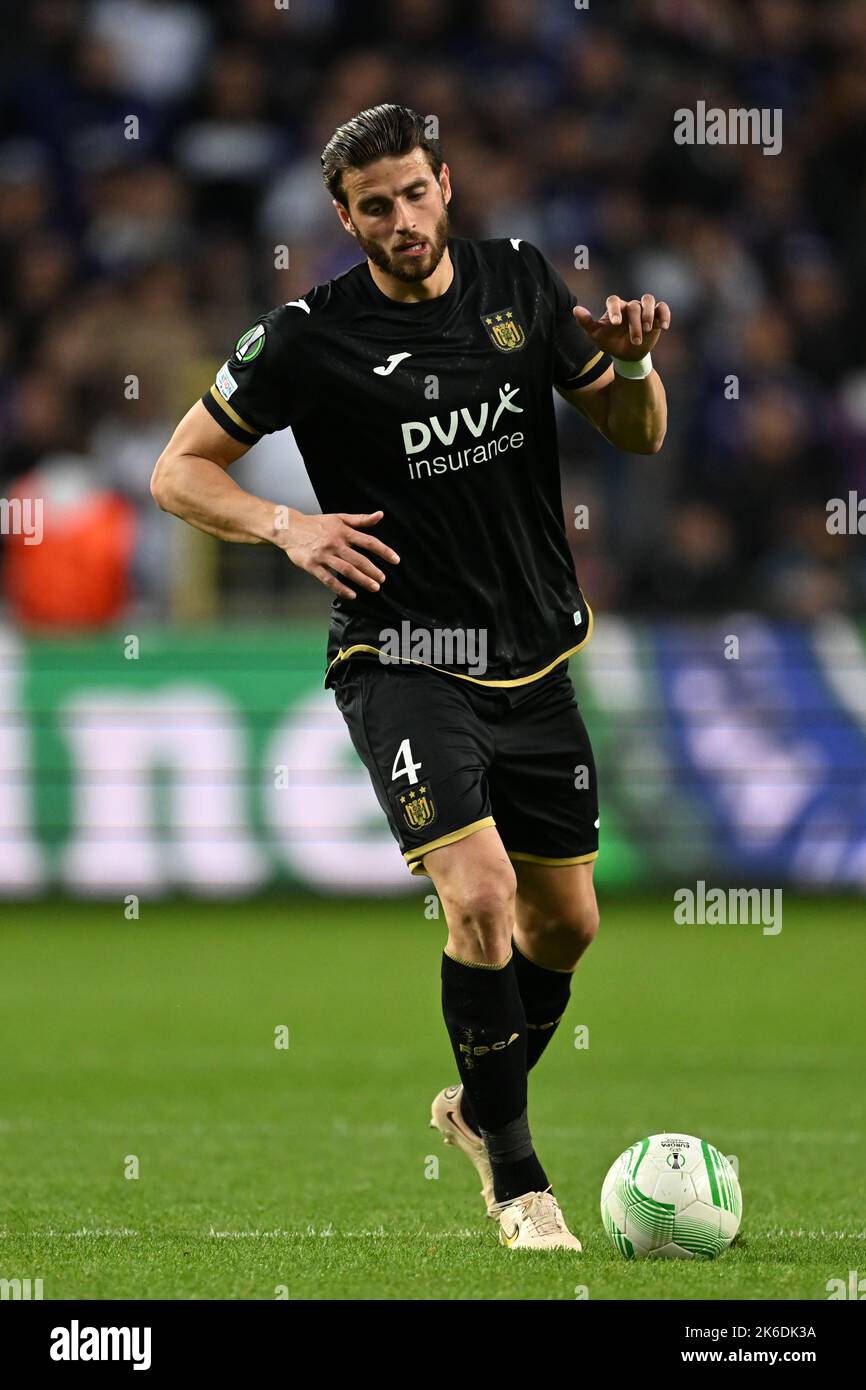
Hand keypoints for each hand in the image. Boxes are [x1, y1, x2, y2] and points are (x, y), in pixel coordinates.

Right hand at [277, 508, 399, 599]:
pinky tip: (352, 595)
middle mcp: (335, 543)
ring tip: (374, 587)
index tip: (395, 560)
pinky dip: (341, 588)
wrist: (289, 528)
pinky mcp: (312, 565)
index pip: (368, 542)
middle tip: (383, 579)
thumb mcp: (339, 518)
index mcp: (343, 531)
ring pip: (346, 570)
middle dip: (373, 571)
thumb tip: (380, 515)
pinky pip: (328, 579)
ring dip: (362, 580)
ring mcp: (323, 555)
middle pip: (359, 559)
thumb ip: (360, 520)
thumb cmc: (316, 524)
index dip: (384, 551)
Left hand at [573, 295, 670, 360]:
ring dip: (649, 315)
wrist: (626, 355)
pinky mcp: (656, 315)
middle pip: (634, 305)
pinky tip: (664, 327)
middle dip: (634, 324)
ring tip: (648, 330)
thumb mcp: (596, 336)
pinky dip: (665, 314)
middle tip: (635, 340)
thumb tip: (575, 309)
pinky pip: (663, 308)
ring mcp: (643, 310)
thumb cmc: (610, 343)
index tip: (615, 324)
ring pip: (648, 300)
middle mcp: (629, 306)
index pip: (614, 300)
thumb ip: (586, 323)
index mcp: (615, 308)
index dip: (615, 310)